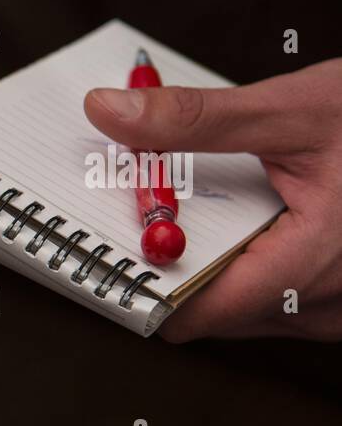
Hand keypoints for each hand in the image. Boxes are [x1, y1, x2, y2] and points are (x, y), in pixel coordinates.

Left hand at [84, 58, 341, 340]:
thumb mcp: (296, 110)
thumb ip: (196, 122)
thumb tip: (111, 115)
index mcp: (312, 265)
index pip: (189, 315)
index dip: (140, 284)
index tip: (106, 246)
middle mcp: (328, 305)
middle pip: (207, 310)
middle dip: (174, 261)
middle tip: (154, 205)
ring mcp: (341, 310)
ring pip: (241, 306)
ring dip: (215, 260)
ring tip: (211, 204)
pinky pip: (276, 296)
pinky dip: (252, 260)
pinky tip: (256, 214)